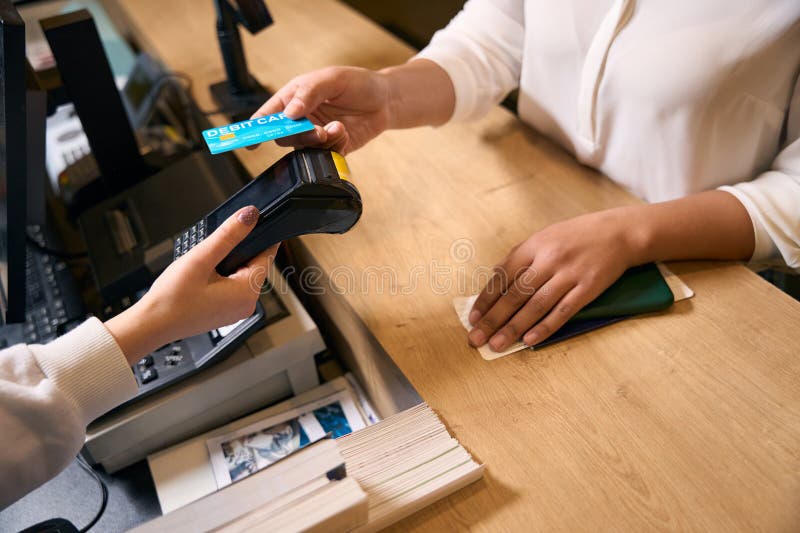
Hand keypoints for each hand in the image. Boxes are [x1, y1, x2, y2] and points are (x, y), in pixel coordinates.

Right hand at [105, 206, 277, 363]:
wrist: (151, 324)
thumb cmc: (172, 298)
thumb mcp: (201, 259)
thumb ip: (228, 236)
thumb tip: (249, 216)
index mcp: (247, 293)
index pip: (267, 257)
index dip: (263, 236)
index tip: (258, 221)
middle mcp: (247, 305)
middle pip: (254, 266)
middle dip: (240, 251)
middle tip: (219, 242)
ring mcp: (236, 311)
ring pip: (242, 276)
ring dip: (230, 263)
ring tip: (208, 260)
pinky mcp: (225, 313)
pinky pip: (232, 288)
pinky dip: (223, 277)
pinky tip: (205, 274)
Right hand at [250, 66, 391, 153]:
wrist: (385, 100)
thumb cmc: (357, 83)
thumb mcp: (331, 79)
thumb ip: (309, 93)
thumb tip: (289, 113)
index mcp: (293, 98)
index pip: (268, 115)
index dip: (256, 129)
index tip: (250, 141)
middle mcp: (301, 119)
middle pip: (283, 136)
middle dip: (297, 135)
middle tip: (316, 130)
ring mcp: (316, 135)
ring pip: (303, 148)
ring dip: (318, 141)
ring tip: (336, 127)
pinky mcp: (332, 148)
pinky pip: (325, 155)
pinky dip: (334, 144)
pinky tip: (343, 130)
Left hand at [468, 209, 643, 351]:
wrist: (618, 232)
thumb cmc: (576, 236)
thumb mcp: (543, 237)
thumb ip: (519, 256)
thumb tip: (494, 276)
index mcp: (533, 246)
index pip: (502, 276)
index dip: (486, 299)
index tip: (473, 318)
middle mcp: (548, 260)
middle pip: (515, 295)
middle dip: (493, 319)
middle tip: (476, 339)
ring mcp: (569, 275)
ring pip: (535, 306)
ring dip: (513, 328)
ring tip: (497, 345)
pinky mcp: (588, 288)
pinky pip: (562, 312)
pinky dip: (545, 327)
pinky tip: (529, 340)